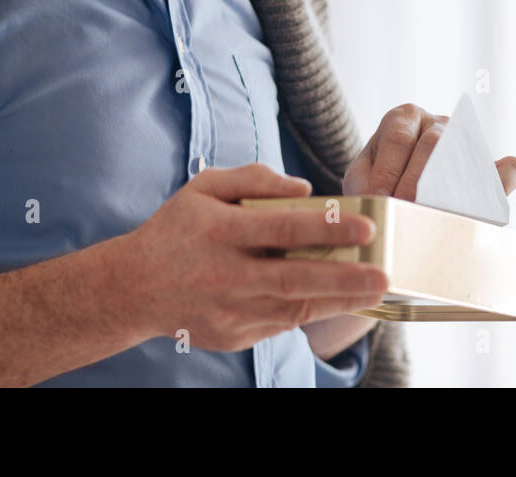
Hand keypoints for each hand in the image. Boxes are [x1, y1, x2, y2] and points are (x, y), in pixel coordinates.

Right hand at [122, 164, 388, 351]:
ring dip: (337, 300)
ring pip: (293, 308)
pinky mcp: (232, 336)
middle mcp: (225, 274)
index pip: (281, 229)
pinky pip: (280, 325)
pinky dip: (310, 312)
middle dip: (344, 278)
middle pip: (294, 278)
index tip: (365, 226)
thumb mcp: (203, 188)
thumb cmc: (176, 230)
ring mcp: (228, 311)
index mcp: (219, 231)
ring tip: (374, 289)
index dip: (326, 228)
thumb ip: (253, 179)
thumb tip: (304, 188)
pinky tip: (338, 301)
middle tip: (383, 274)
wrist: (131, 288)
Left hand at [341, 103, 515, 199]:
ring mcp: (468, 142)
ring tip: (434, 215)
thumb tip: (372, 199)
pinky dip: (504, 181)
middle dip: (416, 183)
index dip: (388, 172)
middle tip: (405, 212)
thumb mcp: (361, 179)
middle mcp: (437, 123)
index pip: (398, 139)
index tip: (380, 200)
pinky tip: (488, 201)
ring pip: (466, 155)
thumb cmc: (377, 185)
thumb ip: (363, 185)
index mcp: (403, 118)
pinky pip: (507, 171)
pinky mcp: (493, 169)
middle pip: (432, 146)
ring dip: (450, 188)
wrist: (403, 196)